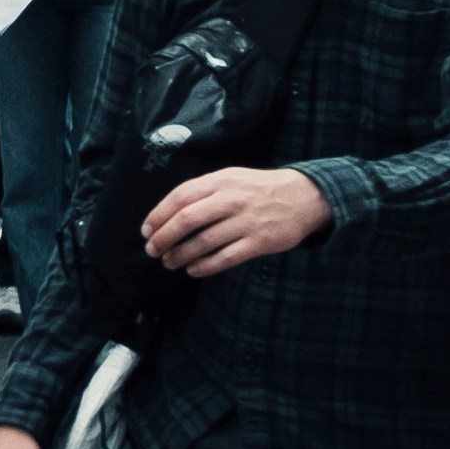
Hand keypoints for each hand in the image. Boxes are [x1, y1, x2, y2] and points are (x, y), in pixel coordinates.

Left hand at [141, 163, 335, 278]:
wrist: (303, 197)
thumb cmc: (257, 189)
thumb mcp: (230, 178)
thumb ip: (203, 191)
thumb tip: (168, 213)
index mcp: (220, 180)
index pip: (180, 197)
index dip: (159, 215)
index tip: (146, 231)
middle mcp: (231, 199)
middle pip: (187, 220)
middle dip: (164, 237)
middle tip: (152, 250)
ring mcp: (246, 221)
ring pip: (204, 242)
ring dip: (181, 255)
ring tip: (169, 263)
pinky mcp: (260, 242)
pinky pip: (225, 258)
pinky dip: (205, 266)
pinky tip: (193, 270)